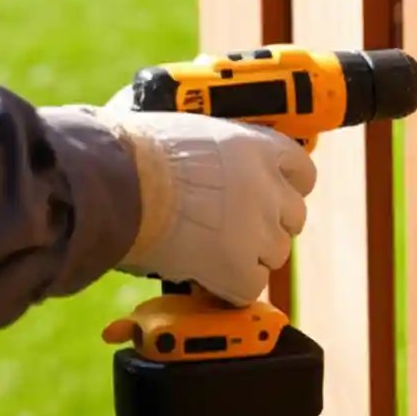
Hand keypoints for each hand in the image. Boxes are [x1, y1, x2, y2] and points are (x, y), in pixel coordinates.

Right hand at [97, 86, 316, 304]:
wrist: (114, 184)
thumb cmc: (132, 150)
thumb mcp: (186, 129)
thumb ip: (212, 147)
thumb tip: (200, 151)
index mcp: (259, 147)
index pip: (302, 171)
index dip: (285, 187)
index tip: (268, 195)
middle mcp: (269, 187)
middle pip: (294, 217)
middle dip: (268, 225)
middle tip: (231, 229)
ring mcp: (259, 229)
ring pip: (276, 254)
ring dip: (249, 256)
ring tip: (209, 251)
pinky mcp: (238, 267)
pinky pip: (250, 286)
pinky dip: (230, 286)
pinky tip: (204, 275)